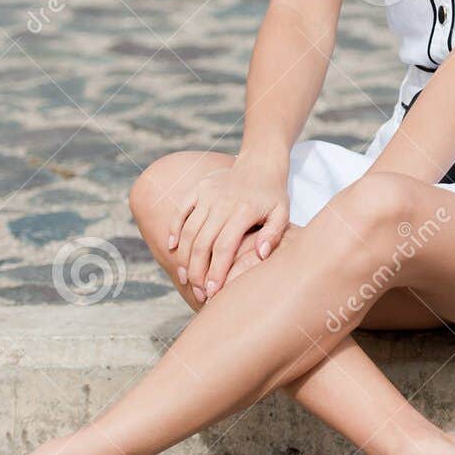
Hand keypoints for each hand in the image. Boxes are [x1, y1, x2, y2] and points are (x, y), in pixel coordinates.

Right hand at [168, 156, 289, 299]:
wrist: (260, 161)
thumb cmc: (273, 194)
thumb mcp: (282, 213)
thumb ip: (273, 235)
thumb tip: (261, 255)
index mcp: (243, 211)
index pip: (223, 247)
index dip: (216, 271)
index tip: (212, 291)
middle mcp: (221, 202)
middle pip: (202, 243)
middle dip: (197, 272)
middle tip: (198, 292)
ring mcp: (207, 194)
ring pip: (188, 231)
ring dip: (183, 257)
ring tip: (184, 278)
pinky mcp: (198, 189)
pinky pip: (181, 211)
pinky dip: (174, 230)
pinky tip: (171, 248)